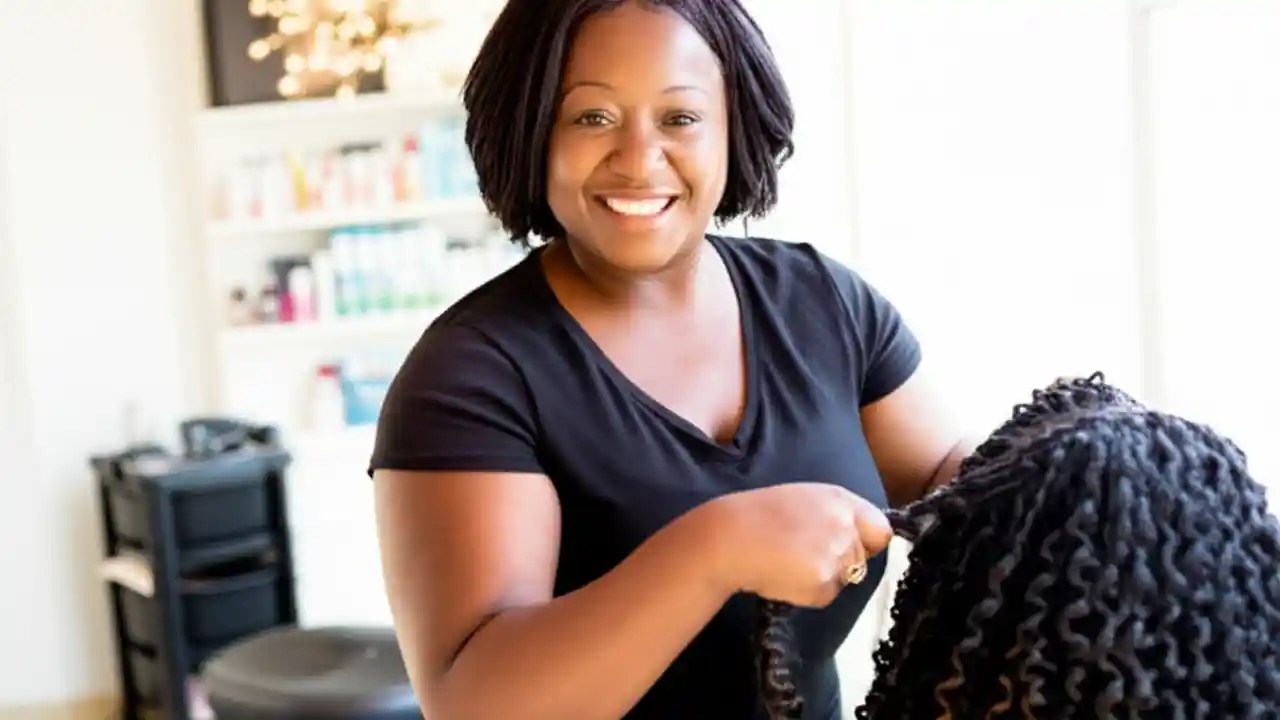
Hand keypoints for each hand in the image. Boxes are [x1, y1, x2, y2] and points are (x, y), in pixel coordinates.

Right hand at [694, 482, 892, 607]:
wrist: (728, 537)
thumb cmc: (757, 516)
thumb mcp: (803, 500)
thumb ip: (834, 515)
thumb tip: (857, 539)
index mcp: (840, 499)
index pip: (881, 529)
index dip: (866, 542)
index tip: (847, 546)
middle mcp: (845, 525)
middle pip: (862, 559)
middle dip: (839, 563)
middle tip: (803, 556)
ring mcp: (836, 554)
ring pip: (844, 579)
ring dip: (823, 578)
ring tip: (788, 563)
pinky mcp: (823, 581)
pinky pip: (826, 595)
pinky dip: (808, 593)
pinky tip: (783, 576)